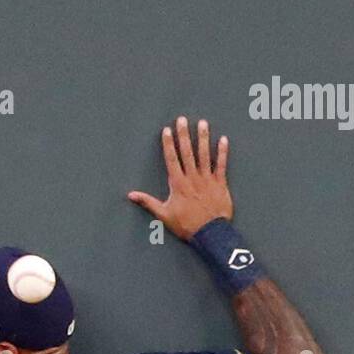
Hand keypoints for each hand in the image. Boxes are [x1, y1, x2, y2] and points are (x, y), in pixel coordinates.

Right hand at [127, 115, 232, 240]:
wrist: (209, 233)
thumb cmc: (186, 225)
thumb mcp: (164, 215)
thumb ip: (148, 202)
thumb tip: (130, 195)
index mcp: (178, 184)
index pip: (172, 159)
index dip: (168, 144)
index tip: (166, 130)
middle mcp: (192, 177)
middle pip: (187, 152)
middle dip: (184, 134)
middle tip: (182, 119)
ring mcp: (207, 179)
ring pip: (204, 154)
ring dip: (203, 138)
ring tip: (202, 123)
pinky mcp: (220, 183)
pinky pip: (221, 164)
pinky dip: (222, 152)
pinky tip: (223, 139)